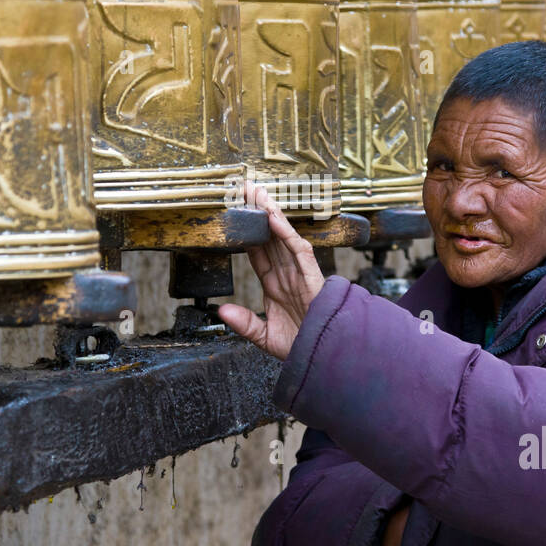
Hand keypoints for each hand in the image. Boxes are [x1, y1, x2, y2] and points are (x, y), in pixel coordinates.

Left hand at [216, 182, 324, 360]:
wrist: (324, 356)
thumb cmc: (301, 346)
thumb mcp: (265, 337)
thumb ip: (244, 323)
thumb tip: (222, 310)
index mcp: (275, 285)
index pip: (257, 252)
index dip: (246, 233)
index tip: (233, 215)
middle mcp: (286, 274)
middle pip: (268, 237)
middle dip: (256, 213)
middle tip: (242, 189)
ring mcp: (299, 272)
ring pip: (282, 236)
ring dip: (270, 213)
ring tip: (256, 191)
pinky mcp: (311, 275)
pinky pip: (298, 249)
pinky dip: (285, 232)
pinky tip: (273, 217)